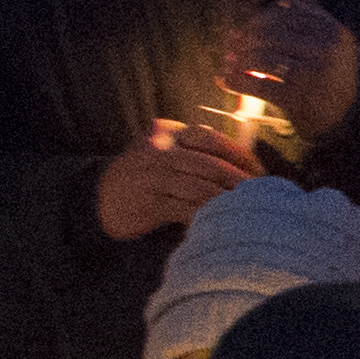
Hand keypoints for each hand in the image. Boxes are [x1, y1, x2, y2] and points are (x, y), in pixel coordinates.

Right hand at [95, 113, 264, 239]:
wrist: (97, 198)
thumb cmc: (141, 175)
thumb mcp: (162, 151)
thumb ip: (194, 150)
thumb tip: (242, 155)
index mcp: (168, 136)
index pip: (210, 139)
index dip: (238, 154)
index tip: (258, 169)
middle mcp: (160, 154)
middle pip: (210, 165)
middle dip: (239, 180)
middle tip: (261, 193)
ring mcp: (154, 179)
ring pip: (201, 188)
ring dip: (227, 200)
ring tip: (248, 208)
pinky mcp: (150, 204)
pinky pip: (185, 209)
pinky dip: (205, 216)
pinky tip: (220, 222)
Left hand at [230, 1, 358, 148]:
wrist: (347, 117)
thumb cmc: (331, 76)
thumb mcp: (332, 44)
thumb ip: (307, 24)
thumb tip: (265, 11)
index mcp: (334, 31)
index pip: (287, 15)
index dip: (259, 20)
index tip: (243, 30)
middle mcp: (326, 49)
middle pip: (271, 35)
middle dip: (245, 41)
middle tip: (231, 48)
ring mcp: (313, 74)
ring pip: (262, 59)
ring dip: (238, 61)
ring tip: (228, 64)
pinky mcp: (298, 98)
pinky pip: (258, 86)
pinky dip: (237, 82)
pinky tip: (225, 81)